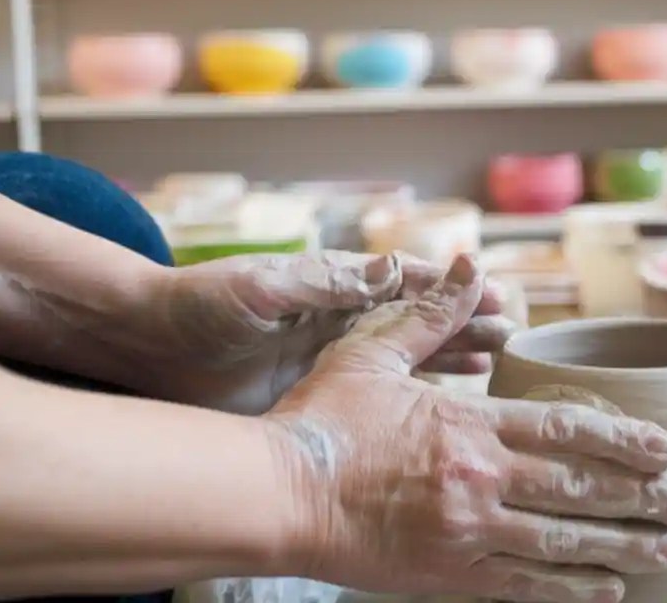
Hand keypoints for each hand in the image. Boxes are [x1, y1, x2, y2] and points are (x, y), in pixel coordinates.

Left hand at [134, 251, 514, 413]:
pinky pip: (382, 389)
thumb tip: (388, 266)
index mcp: (333, 283)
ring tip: (499, 361)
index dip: (452, 288)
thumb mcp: (259, 288)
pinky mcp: (320, 389)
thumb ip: (321, 282)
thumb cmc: (199, 306)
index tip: (494, 291)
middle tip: (514, 329)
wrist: (151, 348)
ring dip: (454, 354)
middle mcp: (343, 316)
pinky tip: (451, 399)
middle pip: (420, 317)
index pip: (406, 283)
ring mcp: (334, 354)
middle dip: (468, 319)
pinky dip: (420, 389)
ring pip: (410, 354)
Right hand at [267, 256, 666, 602]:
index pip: (567, 429)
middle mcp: (481, 478)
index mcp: (469, 422)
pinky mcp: (449, 575)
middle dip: (646, 495)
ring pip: (565, 541)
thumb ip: (429, 315)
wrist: (275, 495)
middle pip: (582, 488)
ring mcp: (468, 531)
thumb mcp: (372, 354)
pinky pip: (524, 585)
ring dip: (626, 546)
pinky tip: (609, 591)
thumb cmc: (320, 422)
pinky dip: (571, 589)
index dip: (625, 439)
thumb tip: (468, 265)